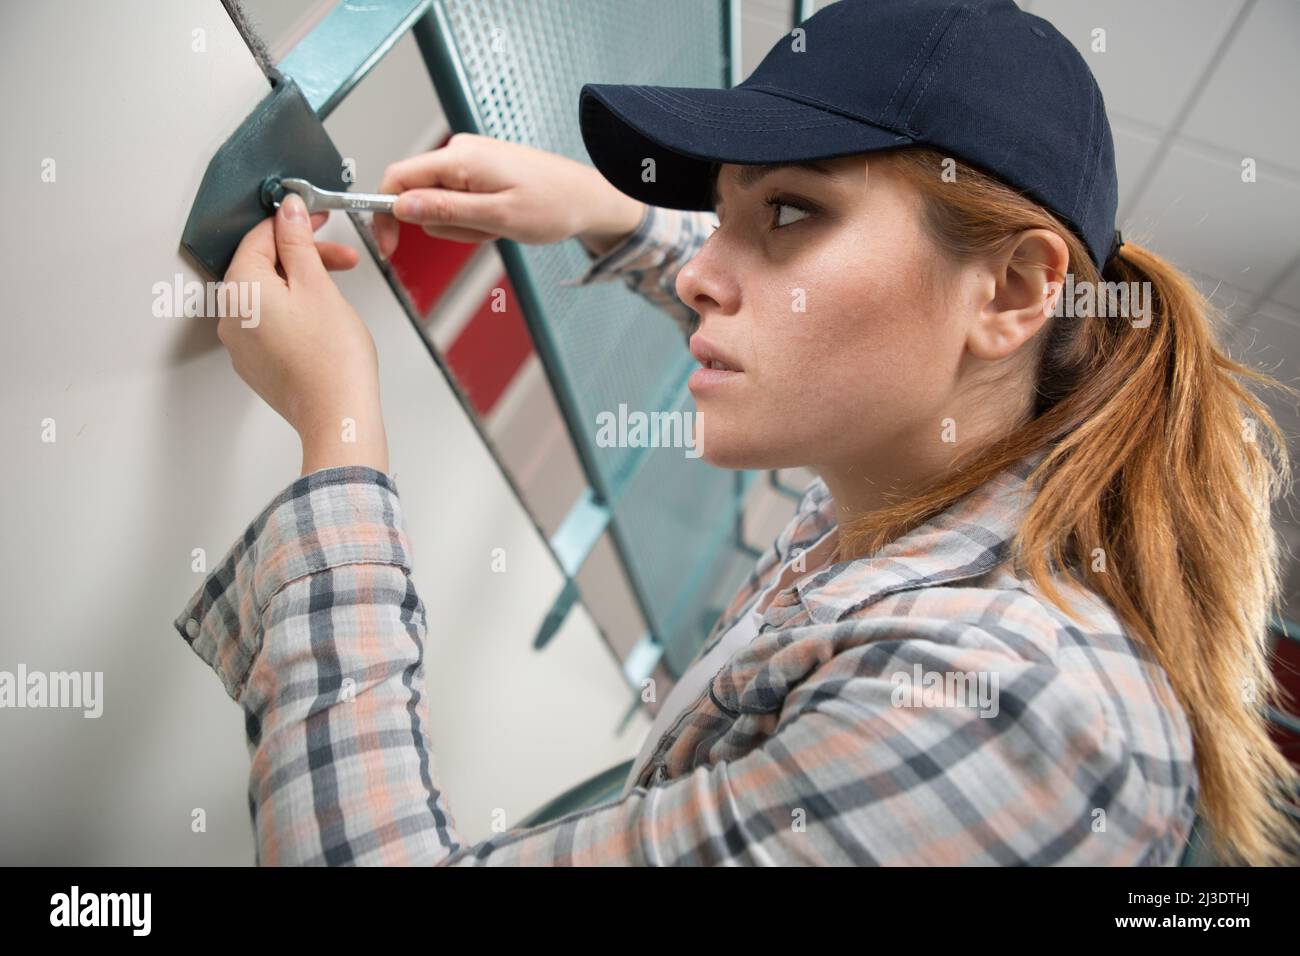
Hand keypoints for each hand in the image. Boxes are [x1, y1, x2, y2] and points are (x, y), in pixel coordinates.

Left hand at [219, 193, 388, 476]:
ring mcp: (241, 344)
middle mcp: (230, 316)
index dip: (292, 222)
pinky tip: (324, 318)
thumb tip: (287, 212)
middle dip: (303, 256)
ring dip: (302, 283)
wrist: (338, 416)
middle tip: (341, 258)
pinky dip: (295, 310)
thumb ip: (298, 243)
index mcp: (240, 289)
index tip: (316, 217)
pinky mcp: (256, 363)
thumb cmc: (332, 359)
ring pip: (268, 295)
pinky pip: (270, 322)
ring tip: (339, 291)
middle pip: (263, 266)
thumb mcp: (318, 285)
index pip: (259, 237)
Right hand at [373, 132, 644, 258]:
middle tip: (484, 230)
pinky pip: (458, 201)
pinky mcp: (478, 168)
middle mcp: (459, 151)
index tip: (389, 247)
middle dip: (445, 225)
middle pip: (419, 197)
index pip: (397, 179)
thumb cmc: (553, 205)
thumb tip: (402, 206)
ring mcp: (469, 159)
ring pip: (439, 204)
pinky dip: (475, 218)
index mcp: (460, 158)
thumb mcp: (497, 217)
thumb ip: (446, 211)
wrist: (586, 198)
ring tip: (498, 223)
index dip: (385, 214)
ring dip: (464, 225)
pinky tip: (500, 217)